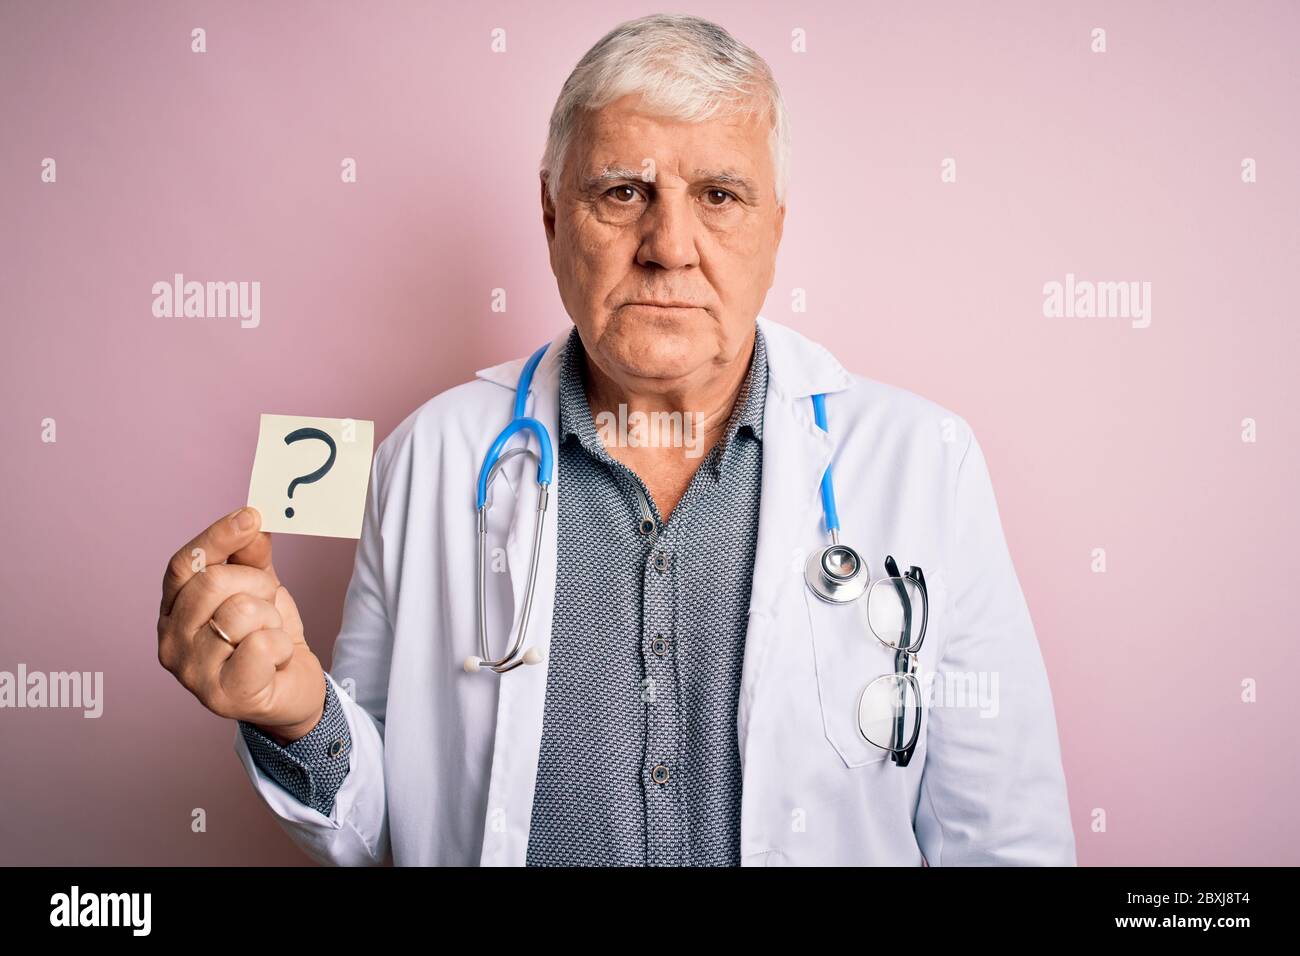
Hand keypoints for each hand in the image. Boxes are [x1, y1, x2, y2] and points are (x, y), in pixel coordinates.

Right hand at [157, 507, 324, 744]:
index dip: (217, 537)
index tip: (252, 517)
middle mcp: (170, 642)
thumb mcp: (260, 589)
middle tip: (269, 603)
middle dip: (258, 584)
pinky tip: (275, 661)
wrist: (291, 690)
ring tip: (269, 637)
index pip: (184, 565)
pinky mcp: (222, 696)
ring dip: (271, 619)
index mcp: (172, 611)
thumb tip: (250, 521)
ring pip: (241, 613)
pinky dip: (281, 646)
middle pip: (213, 584)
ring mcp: (191, 673)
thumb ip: (251, 556)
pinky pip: (261, 645)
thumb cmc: (267, 638)